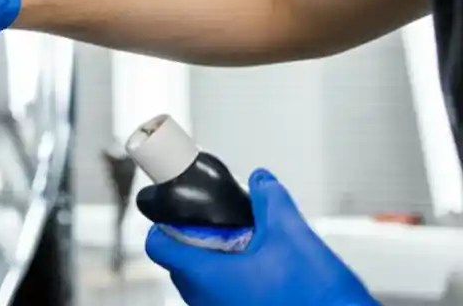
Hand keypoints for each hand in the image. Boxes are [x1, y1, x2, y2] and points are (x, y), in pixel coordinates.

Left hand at [146, 169, 376, 305]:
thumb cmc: (316, 299)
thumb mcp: (291, 235)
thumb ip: (270, 200)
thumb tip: (260, 180)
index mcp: (204, 276)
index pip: (158, 245)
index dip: (165, 223)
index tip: (180, 211)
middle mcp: (203, 301)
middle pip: (180, 262)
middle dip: (198, 240)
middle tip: (225, 225)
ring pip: (202, 283)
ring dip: (218, 262)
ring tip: (250, 249)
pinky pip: (222, 299)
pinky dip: (234, 283)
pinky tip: (265, 274)